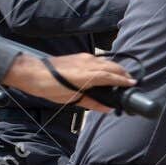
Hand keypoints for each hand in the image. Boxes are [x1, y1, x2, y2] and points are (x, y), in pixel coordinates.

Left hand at [2, 53, 134, 110]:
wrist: (31, 72)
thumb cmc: (49, 87)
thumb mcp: (72, 99)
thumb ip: (92, 102)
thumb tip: (107, 108)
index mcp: (88, 75)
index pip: (112, 76)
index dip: (124, 81)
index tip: (133, 85)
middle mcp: (88, 64)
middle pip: (112, 67)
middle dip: (123, 73)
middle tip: (131, 81)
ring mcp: (83, 58)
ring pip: (106, 61)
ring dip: (116, 68)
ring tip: (122, 76)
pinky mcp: (79, 56)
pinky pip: (98, 60)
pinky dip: (107, 65)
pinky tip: (107, 70)